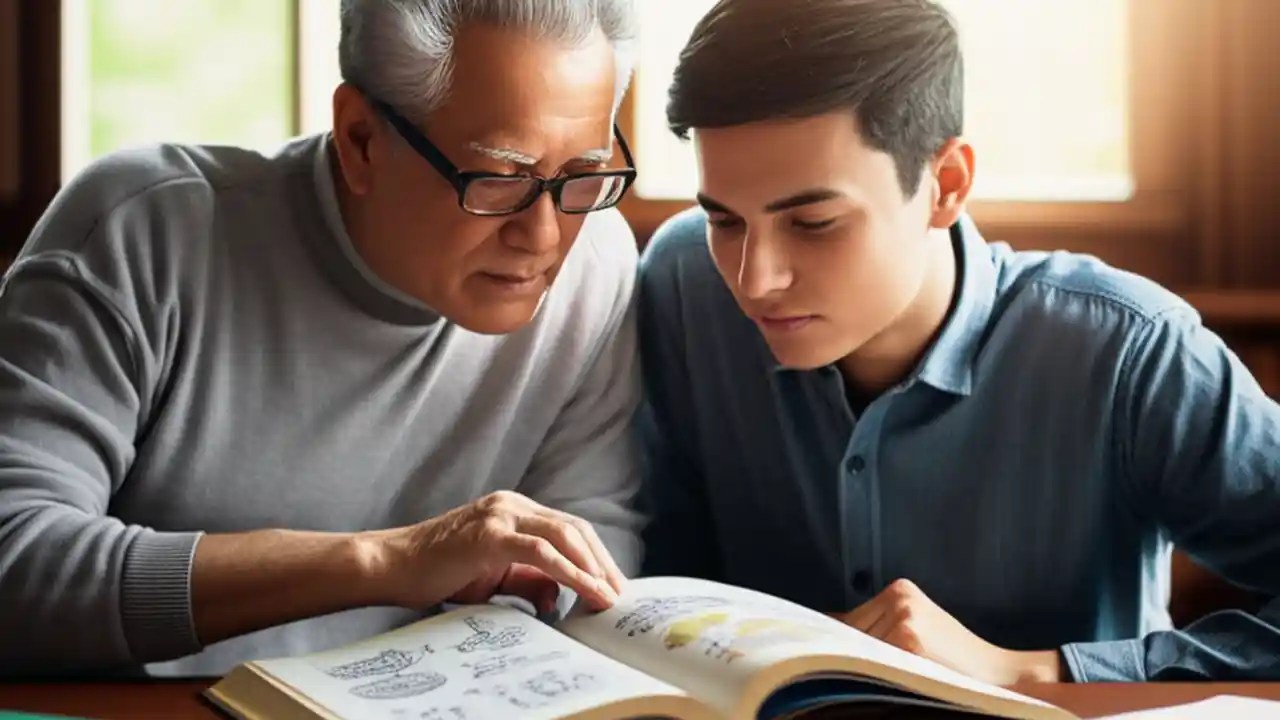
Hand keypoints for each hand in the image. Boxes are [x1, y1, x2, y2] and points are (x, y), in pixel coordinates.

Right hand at [363, 491, 625, 612]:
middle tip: (617, 595)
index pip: (569, 528)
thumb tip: (559, 596)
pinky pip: (539, 550)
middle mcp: (512, 504)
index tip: (612, 586)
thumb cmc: (439, 571)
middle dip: (602, 562)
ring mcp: (500, 515)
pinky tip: (582, 588)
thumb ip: (529, 581)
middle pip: (574, 529)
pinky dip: (566, 570)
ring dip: (591, 567)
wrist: (393, 565)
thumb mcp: (494, 577)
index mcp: (515, 510)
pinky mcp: (489, 533)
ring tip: (606, 595)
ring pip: (563, 535)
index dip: (596, 556)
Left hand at [830, 579, 1063, 685]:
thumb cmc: (953, 659)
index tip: (818, 655)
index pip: (846, 619)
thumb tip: (823, 630)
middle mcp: (899, 600)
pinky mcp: (909, 643)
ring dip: (863, 669)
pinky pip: (874, 665)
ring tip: (895, 679)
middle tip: (864, 674)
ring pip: (858, 652)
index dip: (833, 643)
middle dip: (848, 657)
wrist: (1000, 677)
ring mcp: (904, 621)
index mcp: (900, 591)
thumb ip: (874, 627)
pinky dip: (875, 678)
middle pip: (849, 635)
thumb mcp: (915, 627)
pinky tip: (895, 682)